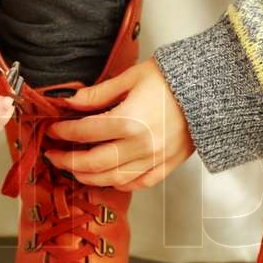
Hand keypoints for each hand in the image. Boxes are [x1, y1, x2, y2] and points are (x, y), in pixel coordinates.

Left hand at [44, 59, 195, 190]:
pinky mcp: (167, 166)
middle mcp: (140, 145)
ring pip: (112, 179)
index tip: (52, 130)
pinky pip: (137, 183)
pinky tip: (106, 177)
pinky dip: (118, 184)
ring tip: (74, 168)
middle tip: (52, 155)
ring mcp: (154, 159)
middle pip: (93, 163)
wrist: (209, 90)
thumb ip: (98, 94)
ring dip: (87, 177)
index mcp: (129, 120)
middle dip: (67, 161)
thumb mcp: (131, 78)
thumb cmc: (171, 80)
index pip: (84, 132)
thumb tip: (70, 102)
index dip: (63, 133)